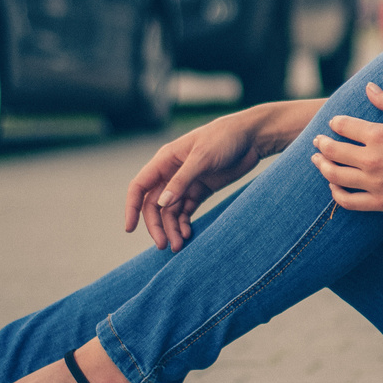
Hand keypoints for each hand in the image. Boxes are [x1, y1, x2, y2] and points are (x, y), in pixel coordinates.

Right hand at [125, 111, 263, 249]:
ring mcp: (186, 183)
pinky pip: (186, 211)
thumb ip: (182, 180)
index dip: (132, 207)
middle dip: (157, 225)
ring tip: (179, 245)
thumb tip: (161, 203)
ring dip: (172, 228)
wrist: (252, 137)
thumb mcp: (202, 158)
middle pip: (154, 205)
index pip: (140, 186)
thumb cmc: (224, 139)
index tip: (130, 228)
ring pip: (170, 211)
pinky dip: (185, 223)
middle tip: (164, 245)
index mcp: (165, 160)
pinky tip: (188, 234)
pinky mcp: (201, 190)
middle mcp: (171, 173)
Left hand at [309, 82, 382, 212]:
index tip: (334, 122)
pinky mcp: (382, 203)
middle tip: (317, 140)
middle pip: (333, 151)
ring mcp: (376, 183)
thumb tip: (369, 87)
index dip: (336, 122)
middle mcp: (373, 160)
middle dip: (321, 143)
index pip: (344, 126)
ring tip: (317, 161)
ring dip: (322, 167)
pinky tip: (335, 187)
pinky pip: (349, 202)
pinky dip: (336, 194)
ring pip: (335, 176)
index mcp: (381, 135)